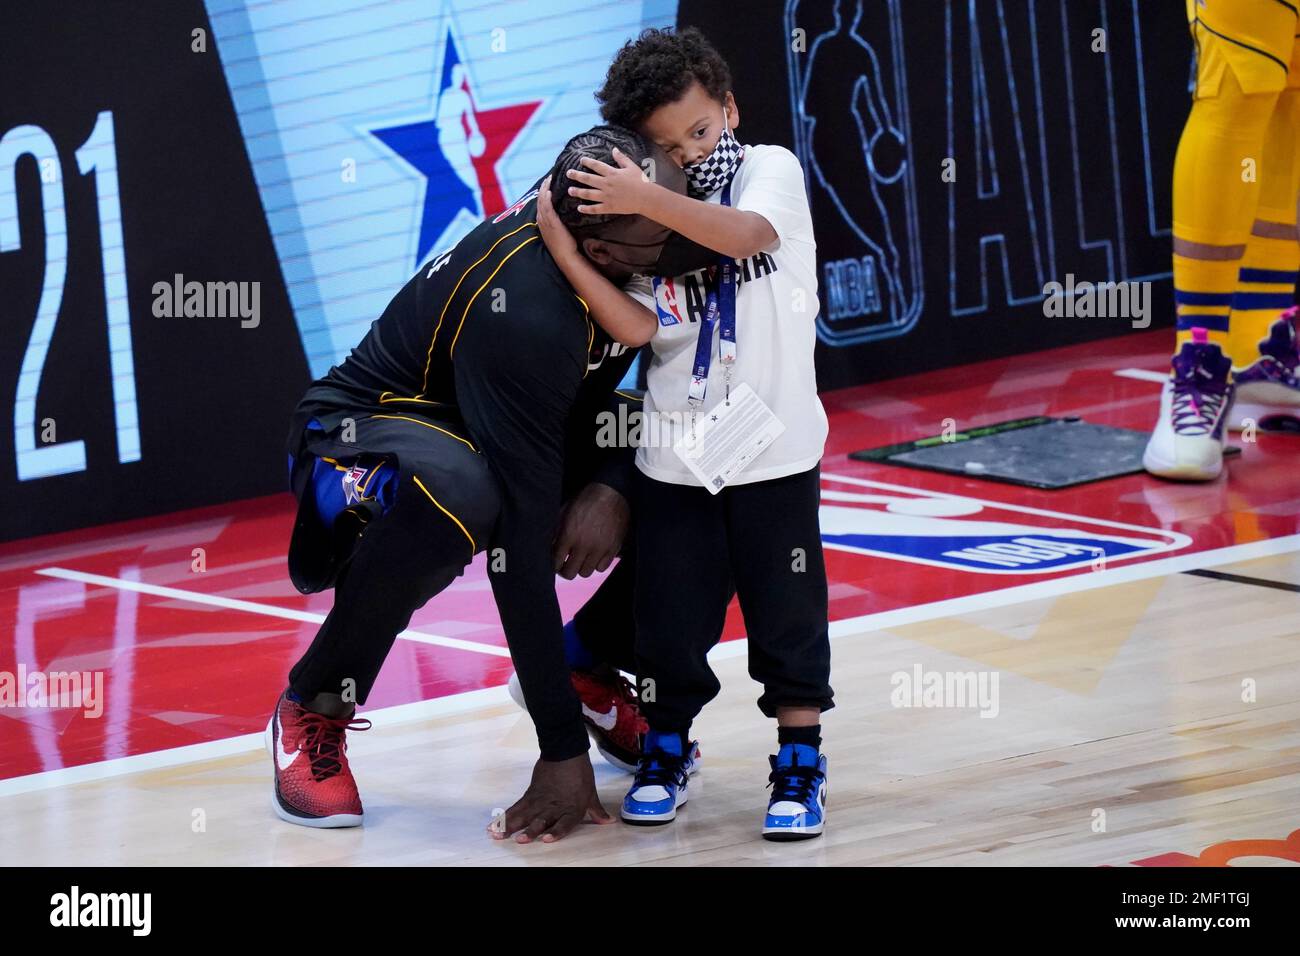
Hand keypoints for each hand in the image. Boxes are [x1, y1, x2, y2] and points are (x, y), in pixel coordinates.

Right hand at [489, 754, 612, 842]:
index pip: (564, 823)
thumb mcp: (591, 793)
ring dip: (510, 826)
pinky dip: (505, 816)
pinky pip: (516, 807)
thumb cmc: (580, 773)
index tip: (545, 839)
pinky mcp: (530, 794)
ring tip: (498, 835)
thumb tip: (608, 821)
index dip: (555, 832)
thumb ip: (596, 810)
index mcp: (571, 808)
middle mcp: (554, 806)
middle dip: (530, 831)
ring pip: (524, 815)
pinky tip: (494, 825)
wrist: (565, 750)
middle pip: (540, 820)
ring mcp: (540, 800)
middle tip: (519, 840)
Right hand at [536, 175, 578, 261]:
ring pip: (542, 202)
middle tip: (548, 177)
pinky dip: (546, 198)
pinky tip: (549, 191)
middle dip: (543, 188)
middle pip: (540, 200)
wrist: (565, 256)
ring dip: (545, 189)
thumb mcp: (559, 231)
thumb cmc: (565, 245)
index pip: (541, 203)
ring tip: (549, 179)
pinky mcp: (551, 223)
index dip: (543, 192)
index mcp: (542, 221)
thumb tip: (563, 213)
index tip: (548, 183)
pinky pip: (547, 208)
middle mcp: (541, 220)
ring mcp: (545, 221)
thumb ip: (558, 221)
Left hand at [553, 482, 628, 578]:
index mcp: (569, 535)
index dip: (554, 565)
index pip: (556, 562)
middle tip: (566, 565)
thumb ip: (557, 531)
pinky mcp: (613, 549)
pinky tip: (594, 556)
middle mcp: (584, 545)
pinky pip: (602, 568)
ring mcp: (600, 549)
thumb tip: (552, 548)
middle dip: (565, 570)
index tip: (556, 563)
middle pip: (570, 573)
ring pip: (586, 573)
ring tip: (581, 559)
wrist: (612, 492)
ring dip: (581, 567)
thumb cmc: (586, 500)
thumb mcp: (565, 512)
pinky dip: (596, 564)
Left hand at [566, 147, 653, 215]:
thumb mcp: (632, 166)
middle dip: (577, 175)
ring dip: (578, 192)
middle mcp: (607, 184)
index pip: (597, 166)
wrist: (646, 198)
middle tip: (568, 173)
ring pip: (589, 194)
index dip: (588, 162)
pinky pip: (595, 209)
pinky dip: (587, 209)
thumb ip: (621, 158)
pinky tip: (579, 208)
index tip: (581, 160)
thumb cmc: (641, 181)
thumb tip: (614, 149)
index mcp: (612, 173)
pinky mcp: (609, 207)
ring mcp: (607, 196)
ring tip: (570, 190)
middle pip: (588, 179)